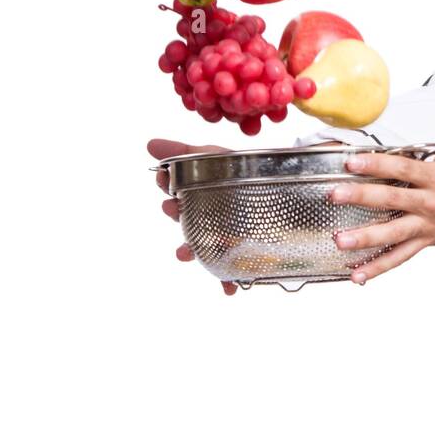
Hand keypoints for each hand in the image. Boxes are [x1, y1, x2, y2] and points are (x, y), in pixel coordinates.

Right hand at [147, 138, 237, 294]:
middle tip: (172, 208)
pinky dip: (227, 283)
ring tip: (185, 252)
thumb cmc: (244, 170)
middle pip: (185, 220)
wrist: (285, 185)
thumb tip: (149, 145)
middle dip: (175, 217)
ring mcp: (222, 237)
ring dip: (191, 251)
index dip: (166, 187)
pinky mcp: (240, 253)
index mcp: (198, 196)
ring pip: (202, 248)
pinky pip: (231, 272)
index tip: (162, 180)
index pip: (175, 191)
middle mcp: (206, 218)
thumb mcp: (216, 156)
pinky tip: (228, 289)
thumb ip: (183, 151)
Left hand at [328, 94, 434, 282]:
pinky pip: (399, 257)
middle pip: (392, 201)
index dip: (378, 164)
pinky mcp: (424, 241)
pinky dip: (379, 267)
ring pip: (393, 235)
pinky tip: (357, 274)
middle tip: (334, 196)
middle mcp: (430, 204)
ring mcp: (426, 226)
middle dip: (362, 198)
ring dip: (365, 240)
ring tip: (340, 241)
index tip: (352, 162)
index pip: (403, 169)